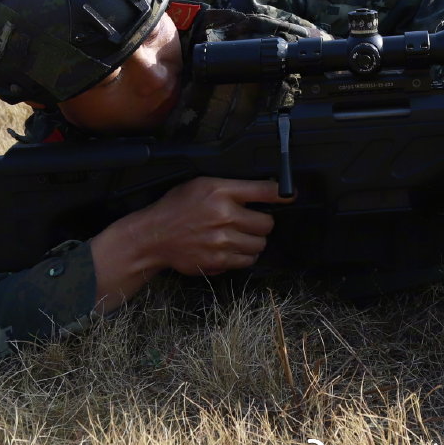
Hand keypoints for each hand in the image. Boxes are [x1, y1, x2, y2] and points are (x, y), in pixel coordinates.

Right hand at [88, 177, 287, 310]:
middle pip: (267, 223)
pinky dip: (244, 255)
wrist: (153, 236)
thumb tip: (266, 190)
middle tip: (250, 220)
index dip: (282, 193)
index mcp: (220, 191)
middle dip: (261, 222)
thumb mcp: (201, 184)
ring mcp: (222, 241)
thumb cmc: (176, 207)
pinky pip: (247, 260)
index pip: (265, 190)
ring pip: (260, 244)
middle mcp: (224, 215)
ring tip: (240, 235)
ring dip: (254, 240)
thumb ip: (232, 186)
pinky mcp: (219, 260)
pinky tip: (232, 248)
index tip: (289, 196)